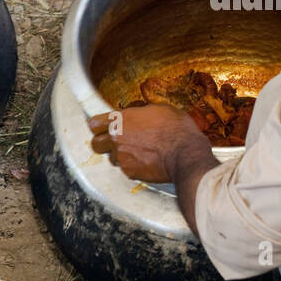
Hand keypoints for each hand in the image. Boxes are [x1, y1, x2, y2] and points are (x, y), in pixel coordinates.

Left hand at [87, 104, 211, 181]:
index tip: (103, 127)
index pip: (95, 123)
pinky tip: (145, 161)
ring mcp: (121, 156)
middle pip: (96, 143)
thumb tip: (135, 112)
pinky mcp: (129, 172)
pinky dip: (133, 166)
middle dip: (104, 143)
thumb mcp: (159, 109)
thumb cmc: (176, 128)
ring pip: (112, 158)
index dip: (99, 126)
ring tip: (137, 152)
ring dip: (120, 155)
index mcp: (121, 119)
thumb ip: (139, 112)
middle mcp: (116, 138)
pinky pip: (125, 169)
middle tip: (115, 142)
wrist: (185, 152)